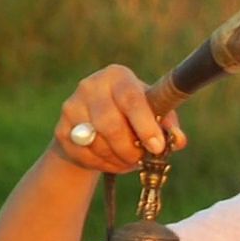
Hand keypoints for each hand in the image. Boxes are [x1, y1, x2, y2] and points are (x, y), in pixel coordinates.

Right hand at [52, 64, 186, 174]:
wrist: (96, 122)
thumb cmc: (134, 114)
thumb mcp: (155, 113)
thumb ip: (168, 125)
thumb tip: (178, 140)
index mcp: (118, 77)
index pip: (131, 100)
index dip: (145, 126)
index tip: (157, 147)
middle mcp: (91, 86)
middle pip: (110, 125)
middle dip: (129, 149)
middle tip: (140, 159)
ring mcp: (72, 106)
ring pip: (96, 143)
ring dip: (117, 159)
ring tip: (128, 159)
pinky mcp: (61, 129)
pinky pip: (84, 155)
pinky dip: (102, 164)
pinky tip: (111, 160)